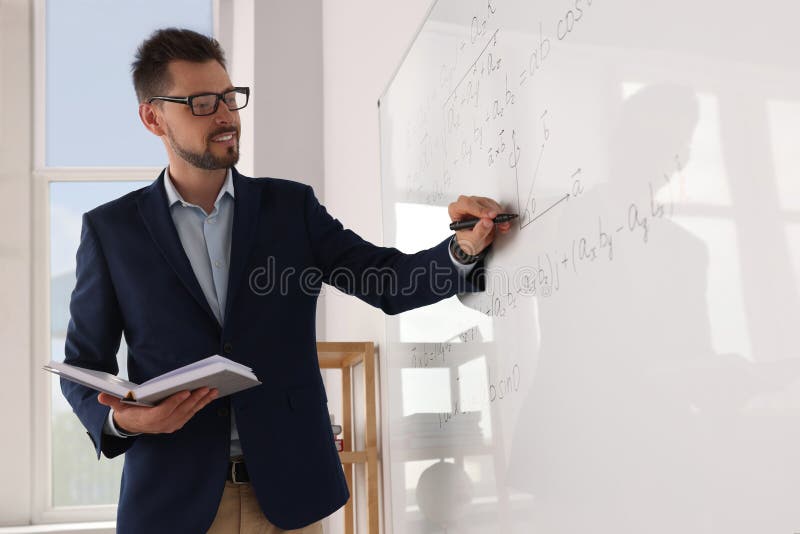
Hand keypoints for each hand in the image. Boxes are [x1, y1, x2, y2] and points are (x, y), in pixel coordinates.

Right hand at [97, 387, 218, 434]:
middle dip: (194, 399)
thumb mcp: (117, 407)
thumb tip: (100, 396)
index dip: (175, 402)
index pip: (164, 411)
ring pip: (190, 412)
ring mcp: (172, 425)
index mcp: (149, 419)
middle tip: (205, 387)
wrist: (131, 426)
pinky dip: (201, 404)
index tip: (185, 392)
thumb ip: (111, 401)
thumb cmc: (126, 412)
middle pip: (181, 411)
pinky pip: (192, 413)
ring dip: (202, 401)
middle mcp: (162, 424)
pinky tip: (210, 396)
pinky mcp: (178, 423)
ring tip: (212, 390)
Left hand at [448, 195, 510, 255]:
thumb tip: (487, 222)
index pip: (467, 204)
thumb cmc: (468, 241)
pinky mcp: (486, 205)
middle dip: (491, 212)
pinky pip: (495, 206)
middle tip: (499, 221)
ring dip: (498, 214)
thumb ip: (479, 232)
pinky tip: (502, 223)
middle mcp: (465, 204)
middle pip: (479, 202)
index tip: (490, 216)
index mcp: (455, 210)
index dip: (480, 209)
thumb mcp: (472, 241)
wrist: (473, 243)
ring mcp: (476, 203)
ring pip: (489, 203)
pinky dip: (501, 215)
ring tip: (502, 225)